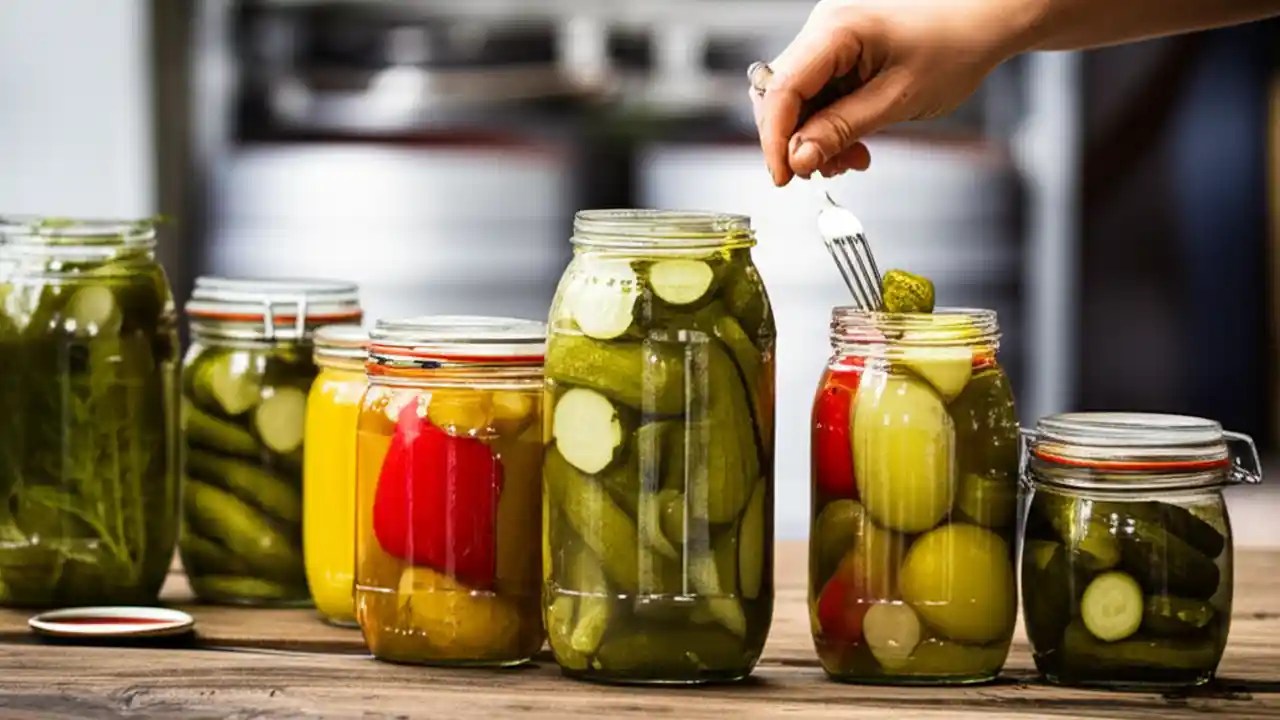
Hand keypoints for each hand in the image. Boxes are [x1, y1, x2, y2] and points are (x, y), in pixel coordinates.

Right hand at [752, 0, 1033, 185]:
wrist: (984, 20)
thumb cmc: (955, 45)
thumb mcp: (897, 100)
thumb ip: (842, 130)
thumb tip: (799, 159)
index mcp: (835, 29)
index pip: (781, 90)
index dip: (775, 139)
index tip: (784, 177)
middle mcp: (824, 28)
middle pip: (781, 96)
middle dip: (796, 141)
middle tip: (823, 172)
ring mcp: (830, 39)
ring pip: (798, 101)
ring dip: (815, 138)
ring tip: (850, 159)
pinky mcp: (840, 52)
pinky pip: (818, 95)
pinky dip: (829, 125)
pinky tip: (854, 143)